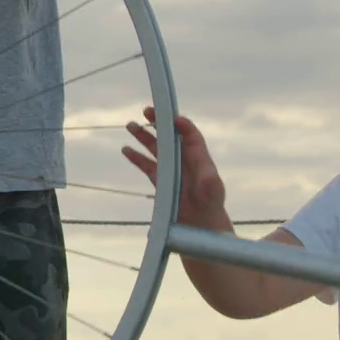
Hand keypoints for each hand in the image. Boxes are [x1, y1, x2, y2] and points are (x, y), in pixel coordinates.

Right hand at [122, 107, 227, 226]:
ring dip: (144, 136)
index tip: (171, 116)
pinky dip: (136, 157)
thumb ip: (209, 179)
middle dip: (158, 123)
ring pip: (156, 148)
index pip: (191, 136)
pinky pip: (147, 166)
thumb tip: (203, 170)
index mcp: (199, 159)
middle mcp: (185, 161)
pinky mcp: (162, 182)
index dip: (182, 125)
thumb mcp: (213, 190)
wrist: (201, 228)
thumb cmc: (211, 206)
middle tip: (146, 111)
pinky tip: (126, 150)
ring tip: (130, 125)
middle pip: (170, 137)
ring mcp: (172, 171)